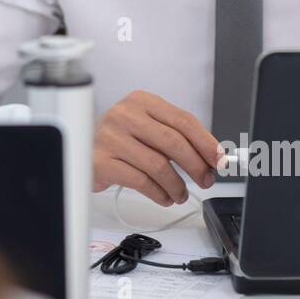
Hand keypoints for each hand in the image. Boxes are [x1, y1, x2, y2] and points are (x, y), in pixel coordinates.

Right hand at [92, 90, 222, 206]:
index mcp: (142, 101)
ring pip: (158, 165)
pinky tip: (164, 197)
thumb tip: (213, 157)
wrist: (80, 147)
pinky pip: (141, 181)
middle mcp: (125, 114)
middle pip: (173, 142)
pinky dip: (159, 193)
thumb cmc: (121, 139)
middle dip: (196, 165)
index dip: (206, 142)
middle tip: (206, 180)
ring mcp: (111, 137)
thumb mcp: (148, 127)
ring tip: (181, 194)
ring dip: (177, 185)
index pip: (183, 120)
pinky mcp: (102, 161)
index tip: (220, 160)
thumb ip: (177, 137)